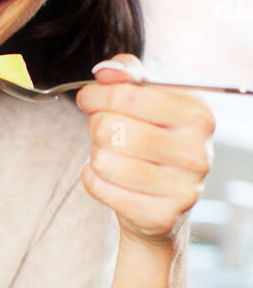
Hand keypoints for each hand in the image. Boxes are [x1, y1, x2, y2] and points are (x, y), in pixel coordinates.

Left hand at [75, 53, 215, 246]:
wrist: (164, 200)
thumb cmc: (152, 140)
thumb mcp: (149, 100)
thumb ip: (128, 74)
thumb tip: (106, 71)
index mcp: (197, 115)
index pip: (127, 96)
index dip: (95, 95)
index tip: (89, 99)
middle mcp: (196, 152)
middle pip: (111, 129)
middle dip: (95, 127)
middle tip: (104, 130)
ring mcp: (182, 189)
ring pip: (103, 160)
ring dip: (96, 155)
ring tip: (112, 155)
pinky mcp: (160, 216)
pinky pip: (100, 187)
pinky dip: (93, 179)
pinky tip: (111, 178)